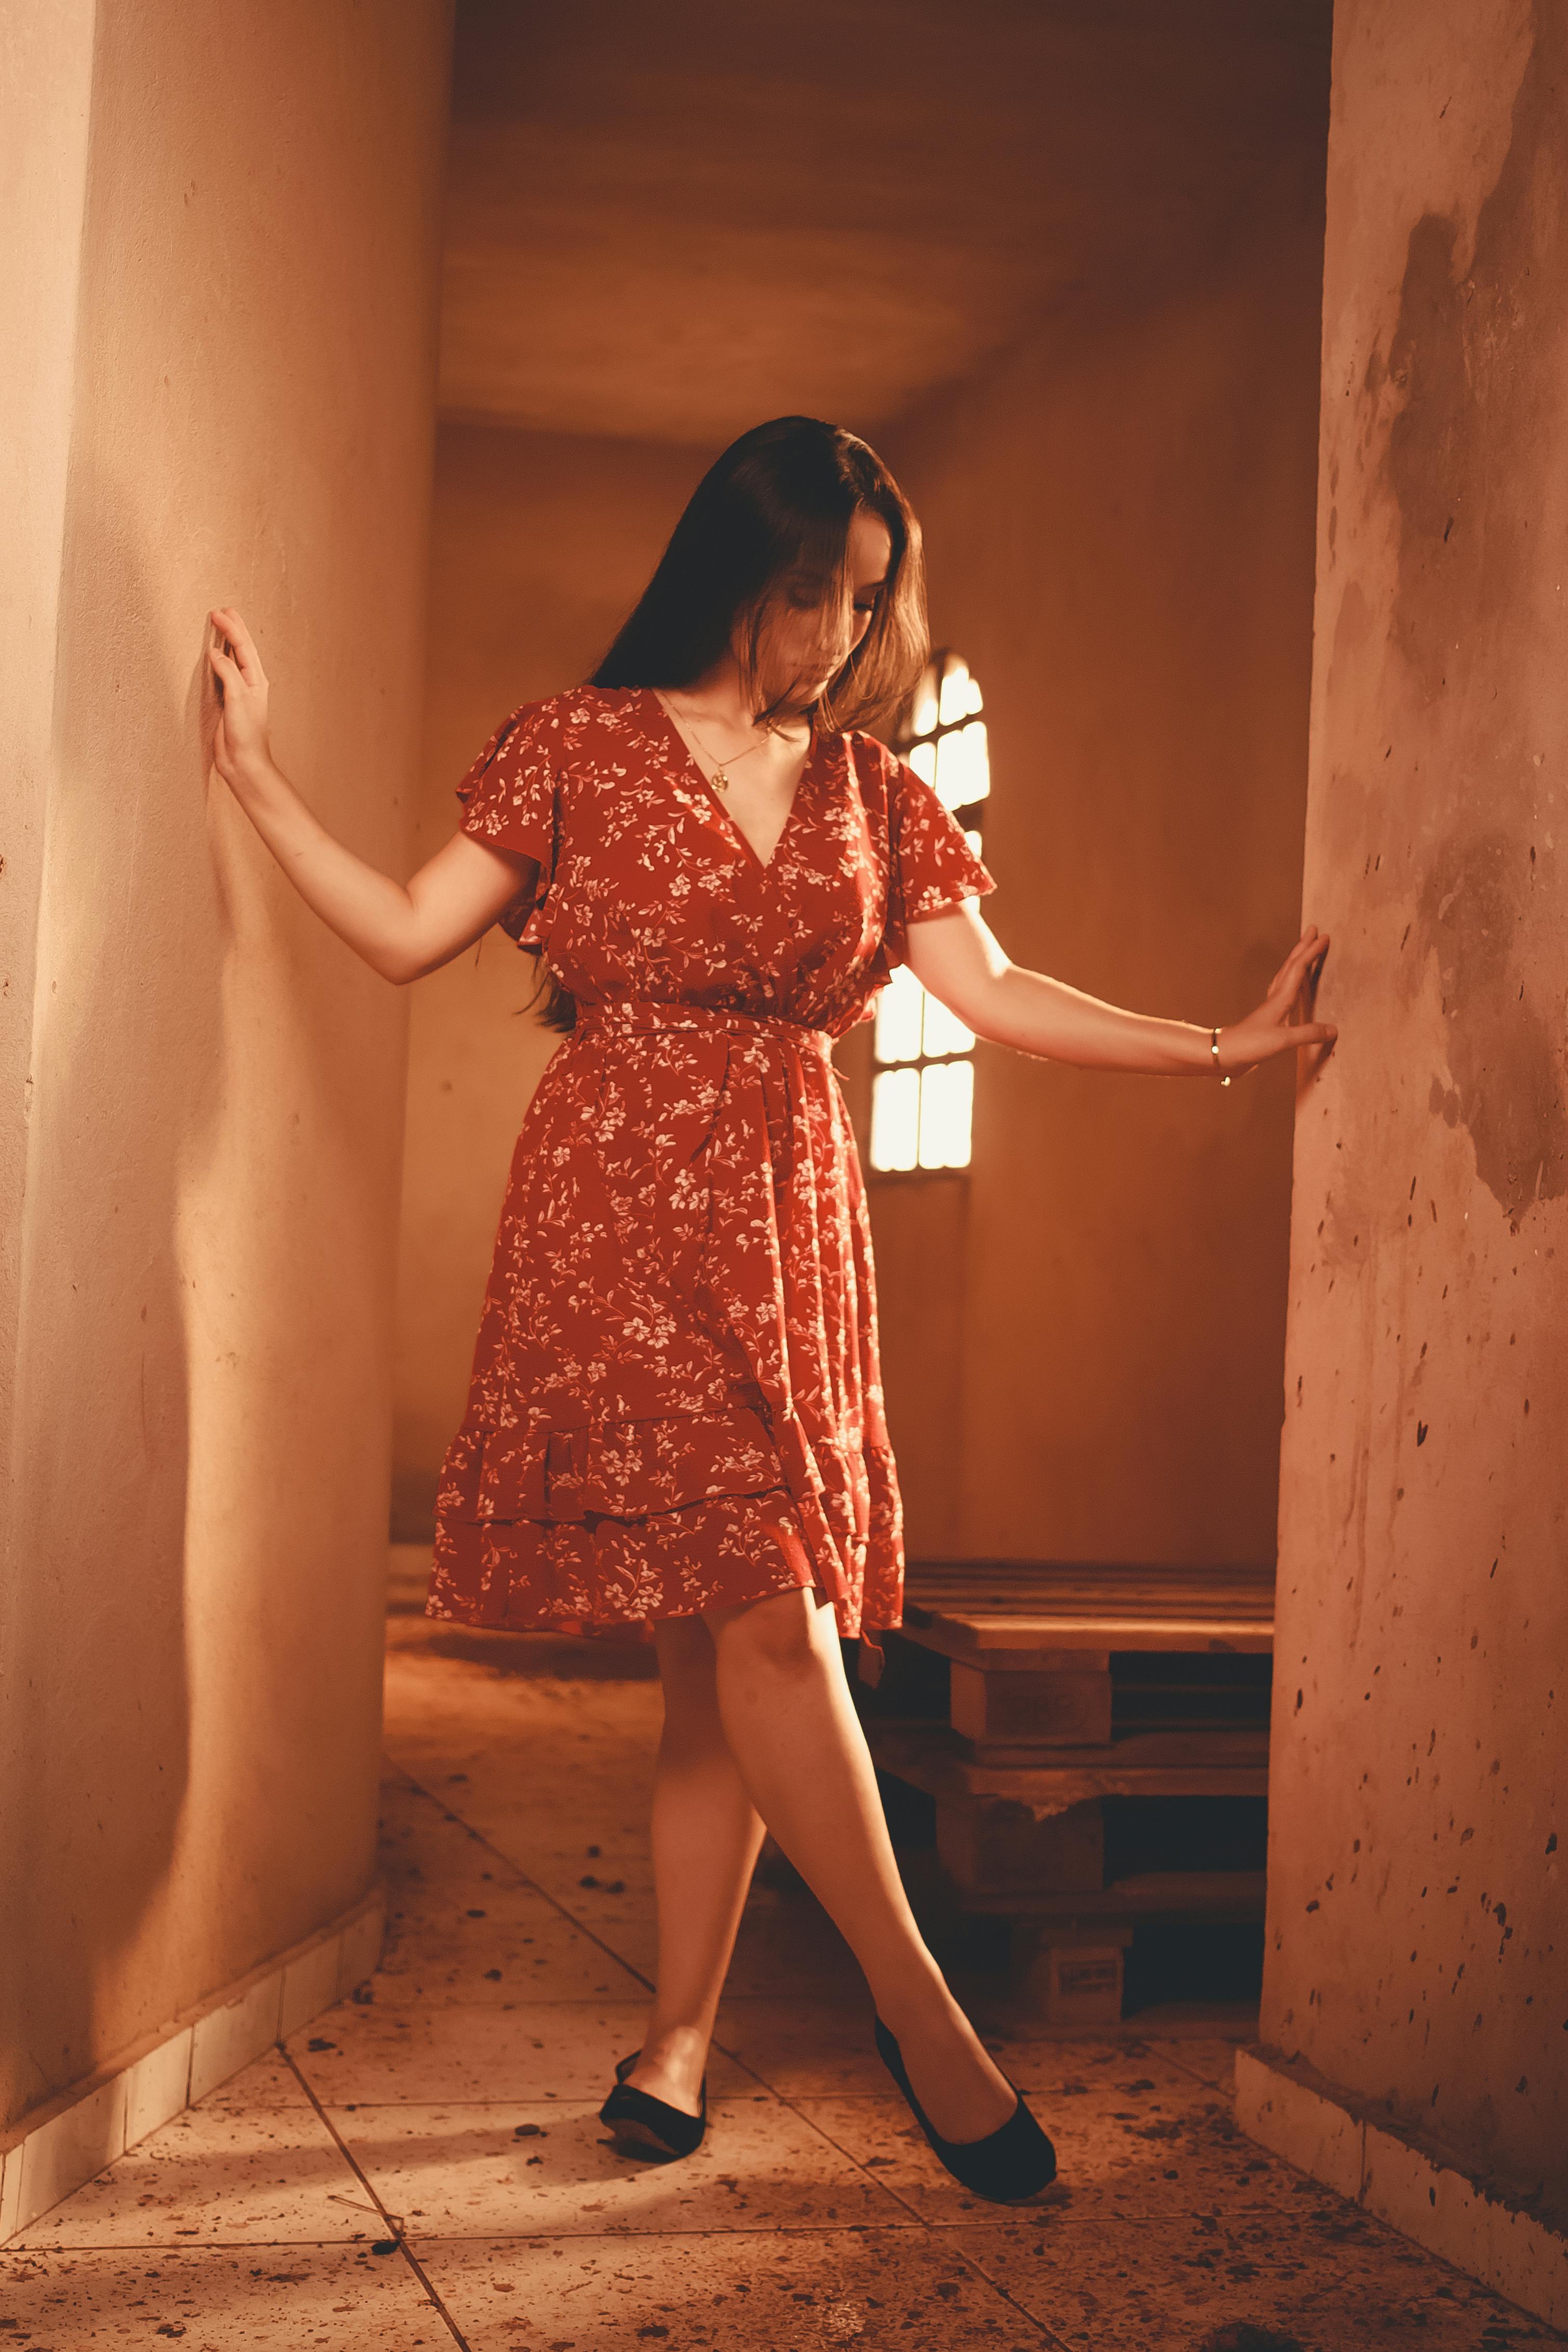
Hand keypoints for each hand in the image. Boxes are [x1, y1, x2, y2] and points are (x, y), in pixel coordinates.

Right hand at [207, 606, 272, 788]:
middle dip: (233, 629)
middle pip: (240, 650)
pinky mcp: (225, 702)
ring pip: (231, 660)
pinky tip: (211, 656)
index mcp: (256, 680)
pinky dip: (216, 660)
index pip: (243, 647)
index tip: (218, 613)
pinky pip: (221, 674)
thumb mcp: (238, 698)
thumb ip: (228, 673)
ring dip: (225, 642)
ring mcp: (237, 692)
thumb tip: (215, 653)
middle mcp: (249, 683)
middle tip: (223, 611)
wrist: (242, 762)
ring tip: (219, 626)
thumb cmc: (246, 735)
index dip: (231, 629)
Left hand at [1217, 925, 1336, 1075]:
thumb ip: (1308, 1034)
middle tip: (1314, 931)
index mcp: (1280, 999)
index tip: (1324, 937)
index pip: (1298, 969)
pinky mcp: (1268, 1018)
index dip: (1312, 952)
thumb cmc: (1249, 1045)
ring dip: (1297, 961)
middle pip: (1291, 966)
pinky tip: (1293, 987)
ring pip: (1286, 976)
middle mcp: (1275, 999)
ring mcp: (1271, 1007)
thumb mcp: (1282, 1041)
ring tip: (1305, 951)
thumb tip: (1333, 1029)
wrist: (1224, 1054)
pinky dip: (1291, 981)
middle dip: (1303, 947)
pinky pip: (1283, 991)